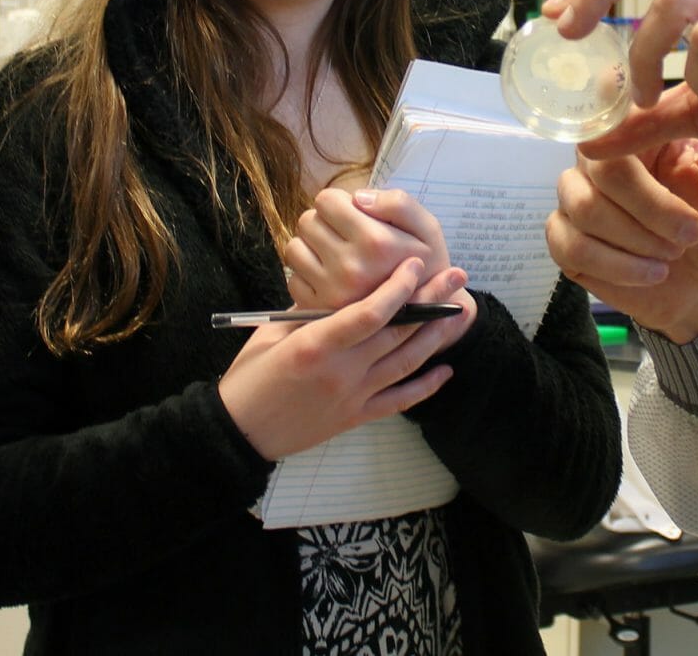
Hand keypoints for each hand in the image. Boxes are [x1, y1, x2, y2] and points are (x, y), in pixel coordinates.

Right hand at [218, 258, 473, 460]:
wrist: (238, 431)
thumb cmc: (249, 377)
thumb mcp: (272, 333)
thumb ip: (309, 310)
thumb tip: (342, 285)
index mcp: (315, 345)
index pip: (367, 314)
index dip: (397, 288)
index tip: (416, 265)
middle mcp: (340, 371)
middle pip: (396, 332)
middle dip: (430, 302)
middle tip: (456, 277)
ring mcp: (351, 397)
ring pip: (405, 364)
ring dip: (435, 337)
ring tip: (459, 313)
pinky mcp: (355, 417)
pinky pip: (398, 402)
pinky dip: (425, 387)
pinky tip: (445, 370)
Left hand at [284, 187, 449, 307]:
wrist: (426, 317)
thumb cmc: (425, 266)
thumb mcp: (428, 228)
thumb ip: (398, 203)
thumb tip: (357, 197)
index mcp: (375, 242)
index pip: (326, 200)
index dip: (338, 202)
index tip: (351, 215)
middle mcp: (350, 267)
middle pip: (307, 221)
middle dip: (324, 222)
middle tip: (344, 235)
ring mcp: (331, 291)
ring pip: (294, 247)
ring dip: (312, 247)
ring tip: (336, 255)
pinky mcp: (317, 309)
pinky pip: (293, 278)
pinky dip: (308, 275)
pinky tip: (330, 278)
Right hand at [546, 138, 697, 342]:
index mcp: (637, 131)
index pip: (615, 117)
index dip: (628, 135)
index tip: (654, 163)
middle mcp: (598, 158)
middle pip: (601, 168)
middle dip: (650, 207)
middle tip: (691, 233)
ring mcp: (575, 196)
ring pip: (585, 208)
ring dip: (637, 239)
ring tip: (673, 254)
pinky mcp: (563, 239)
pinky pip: (571, 245)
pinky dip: (618, 266)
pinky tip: (651, 273)